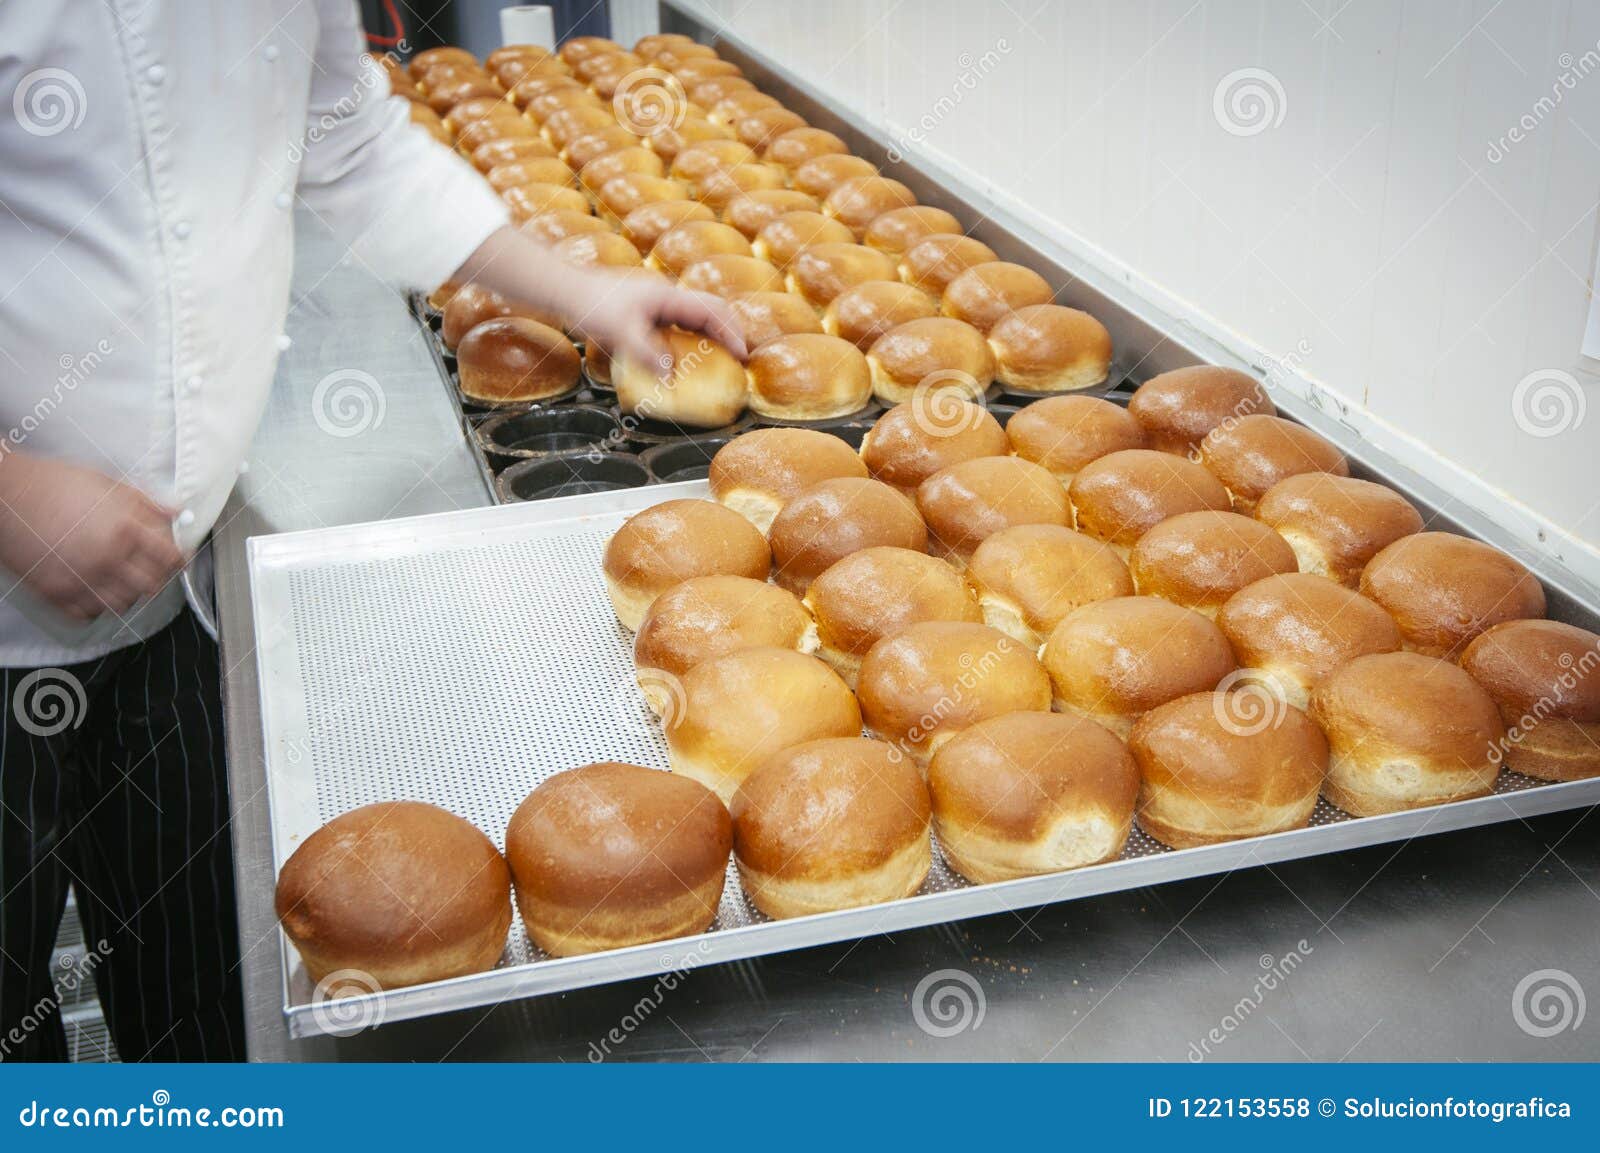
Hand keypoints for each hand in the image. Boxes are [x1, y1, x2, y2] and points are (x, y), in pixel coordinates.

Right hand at [0, 453, 185, 620]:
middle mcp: (106, 558)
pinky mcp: (54, 592)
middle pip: (151, 586)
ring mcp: (80, 578)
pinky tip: (95, 590)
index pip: (169, 557)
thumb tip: (176, 513)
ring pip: (123, 605)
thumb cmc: (54, 484)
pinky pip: (88, 614)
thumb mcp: (108, 484)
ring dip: (128, 594)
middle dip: (157, 579)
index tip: (178, 559)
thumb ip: (146, 503)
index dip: (178, 559)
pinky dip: (97, 606)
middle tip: (152, 571)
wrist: (6, 493)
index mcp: (125, 529)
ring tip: (123, 580)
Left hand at [450, 227, 747, 375]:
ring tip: (720, 361)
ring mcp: (656, 304)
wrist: (566, 291)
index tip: (743, 355)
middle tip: (741, 358)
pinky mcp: (645, 314)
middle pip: (710, 311)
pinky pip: (676, 326)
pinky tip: (684, 361)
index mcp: (668, 296)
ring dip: (710, 337)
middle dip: (729, 332)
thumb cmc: (592, 306)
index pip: (712, 311)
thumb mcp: (619, 332)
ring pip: (694, 318)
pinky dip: (689, 341)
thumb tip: (669, 375)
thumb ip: (646, 353)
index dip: (732, 332)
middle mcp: (667, 297)